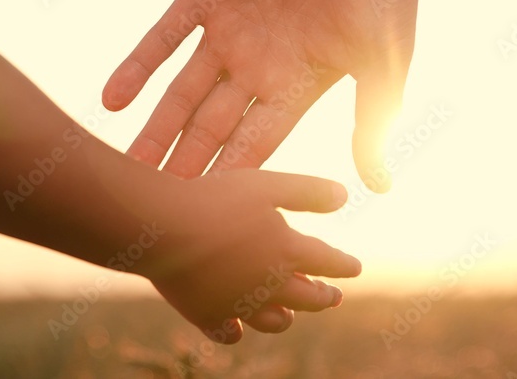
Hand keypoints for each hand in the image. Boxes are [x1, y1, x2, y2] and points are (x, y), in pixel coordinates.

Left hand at [103, 0, 421, 190]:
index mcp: (294, 88)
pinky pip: (163, 37)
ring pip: (179, 93)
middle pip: (208, 131)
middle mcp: (252, 68)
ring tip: (124, 166)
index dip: (229, 185)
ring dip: (153, 129)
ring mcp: (225, 33)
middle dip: (182, 168)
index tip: (205, 228)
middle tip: (152, 211)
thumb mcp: (383, 60)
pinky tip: (111, 98)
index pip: (253, 148)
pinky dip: (137, 66)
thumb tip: (379, 187)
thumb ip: (371, 120)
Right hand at [141, 169, 359, 342]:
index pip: (329, 262)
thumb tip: (344, 196)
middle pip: (309, 298)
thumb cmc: (214, 199)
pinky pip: (229, 333)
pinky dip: (237, 331)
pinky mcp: (208, 315)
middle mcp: (270, 286)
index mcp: (288, 251)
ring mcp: (239, 305)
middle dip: (324, 297)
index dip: (345, 265)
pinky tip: (237, 327)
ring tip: (288, 313)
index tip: (355, 268)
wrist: (161, 228)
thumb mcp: (266, 184)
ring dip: (286, 316)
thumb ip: (307, 191)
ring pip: (274, 321)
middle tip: (332, 296)